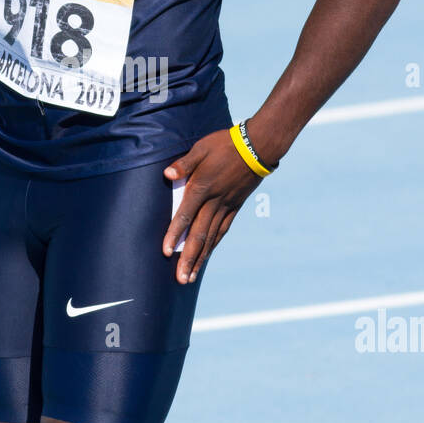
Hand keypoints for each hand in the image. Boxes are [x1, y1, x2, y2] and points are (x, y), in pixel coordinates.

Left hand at [163, 129, 261, 283]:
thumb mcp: (201, 148)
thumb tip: (167, 174)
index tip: (166, 252)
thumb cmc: (226, 144)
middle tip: (181, 278)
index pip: (185, 215)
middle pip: (198, 235)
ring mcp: (226, 206)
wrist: (258, 147)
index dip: (174, 234)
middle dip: (188, 258)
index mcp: (202, 187)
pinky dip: (213, 245)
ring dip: (200, 258)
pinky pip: (222, 230)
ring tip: (191, 276)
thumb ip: (184, 164)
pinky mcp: (235, 207)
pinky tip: (207, 256)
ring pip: (211, 237)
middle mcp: (214, 202)